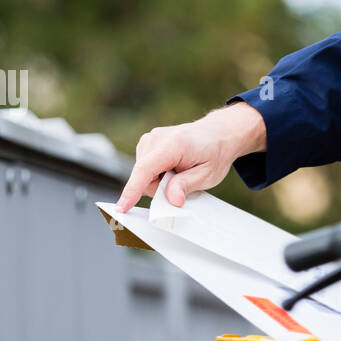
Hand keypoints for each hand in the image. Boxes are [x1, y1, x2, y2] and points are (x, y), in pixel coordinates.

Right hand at [116, 102, 266, 210]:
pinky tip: (173, 167)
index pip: (145, 170)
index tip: (122, 207)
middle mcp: (156, 138)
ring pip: (143, 175)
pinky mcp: (147, 143)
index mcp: (173, 144)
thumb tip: (171, 200)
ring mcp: (150, 139)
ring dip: (159, 181)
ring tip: (180, 171)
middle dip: (159, 188)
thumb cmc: (214, 152)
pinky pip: (145, 169)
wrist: (218, 133)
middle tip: (183, 182)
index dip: (132, 191)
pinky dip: (158, 174)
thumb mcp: (208, 175)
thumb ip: (186, 186)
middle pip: (143, 177)